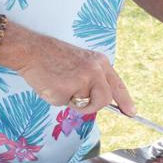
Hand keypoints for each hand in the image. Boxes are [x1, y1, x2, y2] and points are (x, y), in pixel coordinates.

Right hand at [0, 26, 135, 117]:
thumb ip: (93, 79)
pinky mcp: (66, 89)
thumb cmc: (54, 58)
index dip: (125, 101)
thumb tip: (101, 101)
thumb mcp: (81, 63)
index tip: (131, 112)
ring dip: (71, 101)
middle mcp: (95, 70)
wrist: (32, 50)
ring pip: (83, 105)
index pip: (117, 85)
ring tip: (60, 84)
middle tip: (76, 99)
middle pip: (104, 100)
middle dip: (91, 105)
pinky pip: (64, 104)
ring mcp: (82, 80)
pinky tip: (50, 83)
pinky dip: (55, 98)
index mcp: (100, 63)